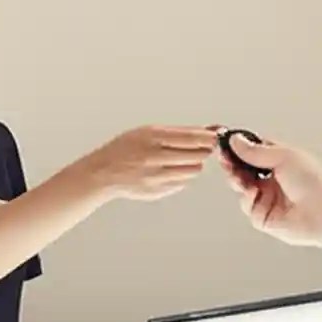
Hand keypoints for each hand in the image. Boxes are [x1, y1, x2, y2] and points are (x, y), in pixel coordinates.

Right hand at [78, 125, 217, 201]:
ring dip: (192, 164)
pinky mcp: (157, 191)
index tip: (217, 136)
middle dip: (202, 151)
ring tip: (179, 160)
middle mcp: (154, 157)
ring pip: (192, 170)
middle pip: (196, 155)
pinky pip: (182, 183)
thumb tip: (208, 130)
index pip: (190, 137)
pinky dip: (181, 176)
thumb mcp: (147, 132)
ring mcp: (156, 176)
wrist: (103, 172)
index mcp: (152, 137)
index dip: (208, 137)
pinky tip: (168, 171)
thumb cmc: (126, 148)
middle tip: (202, 148)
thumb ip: (178, 133)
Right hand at [215, 130, 321, 246]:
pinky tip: (253, 193)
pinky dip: (247, 199)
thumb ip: (256, 150)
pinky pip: (247, 206)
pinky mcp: (264, 216)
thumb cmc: (314, 182)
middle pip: (243, 170)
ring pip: (241, 188)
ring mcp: (268, 198)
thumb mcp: (284, 157)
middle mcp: (272, 179)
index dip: (237, 149)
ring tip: (239, 177)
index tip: (224, 144)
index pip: (252, 152)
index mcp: (279, 161)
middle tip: (225, 160)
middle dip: (233, 164)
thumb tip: (236, 140)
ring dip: (237, 180)